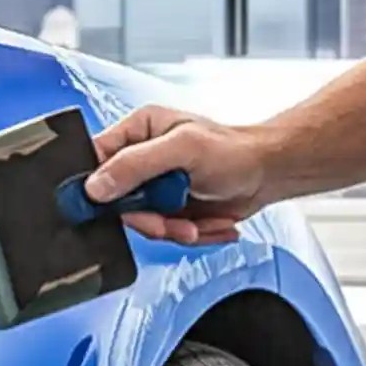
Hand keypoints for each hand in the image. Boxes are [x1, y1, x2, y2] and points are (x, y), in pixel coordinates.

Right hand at [87, 105, 275, 244]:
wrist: (269, 174)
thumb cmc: (234, 150)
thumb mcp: (181, 149)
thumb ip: (135, 165)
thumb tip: (96, 186)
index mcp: (137, 131)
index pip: (96, 157)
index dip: (96, 184)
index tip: (108, 203)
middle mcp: (141, 158)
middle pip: (117, 198)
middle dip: (146, 217)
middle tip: (167, 221)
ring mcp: (155, 186)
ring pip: (141, 221)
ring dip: (171, 229)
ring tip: (195, 225)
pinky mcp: (170, 209)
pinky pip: (163, 232)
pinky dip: (188, 234)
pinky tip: (207, 223)